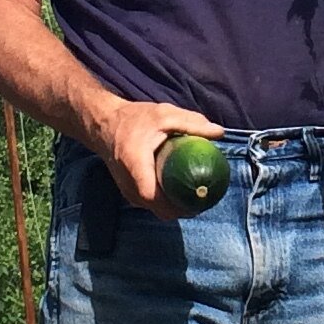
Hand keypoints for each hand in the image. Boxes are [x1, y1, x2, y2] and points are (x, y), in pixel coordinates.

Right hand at [95, 97, 224, 216]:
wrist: (104, 125)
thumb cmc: (133, 119)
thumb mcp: (163, 115)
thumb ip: (191, 123)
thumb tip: (219, 133)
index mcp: (135, 165)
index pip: (153, 196)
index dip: (175, 204)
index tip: (197, 200)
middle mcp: (128, 184)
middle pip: (158, 208)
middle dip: (182, 208)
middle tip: (204, 198)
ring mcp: (127, 191)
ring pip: (155, 209)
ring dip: (174, 206)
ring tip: (195, 195)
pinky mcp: (129, 192)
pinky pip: (151, 204)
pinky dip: (166, 202)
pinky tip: (180, 192)